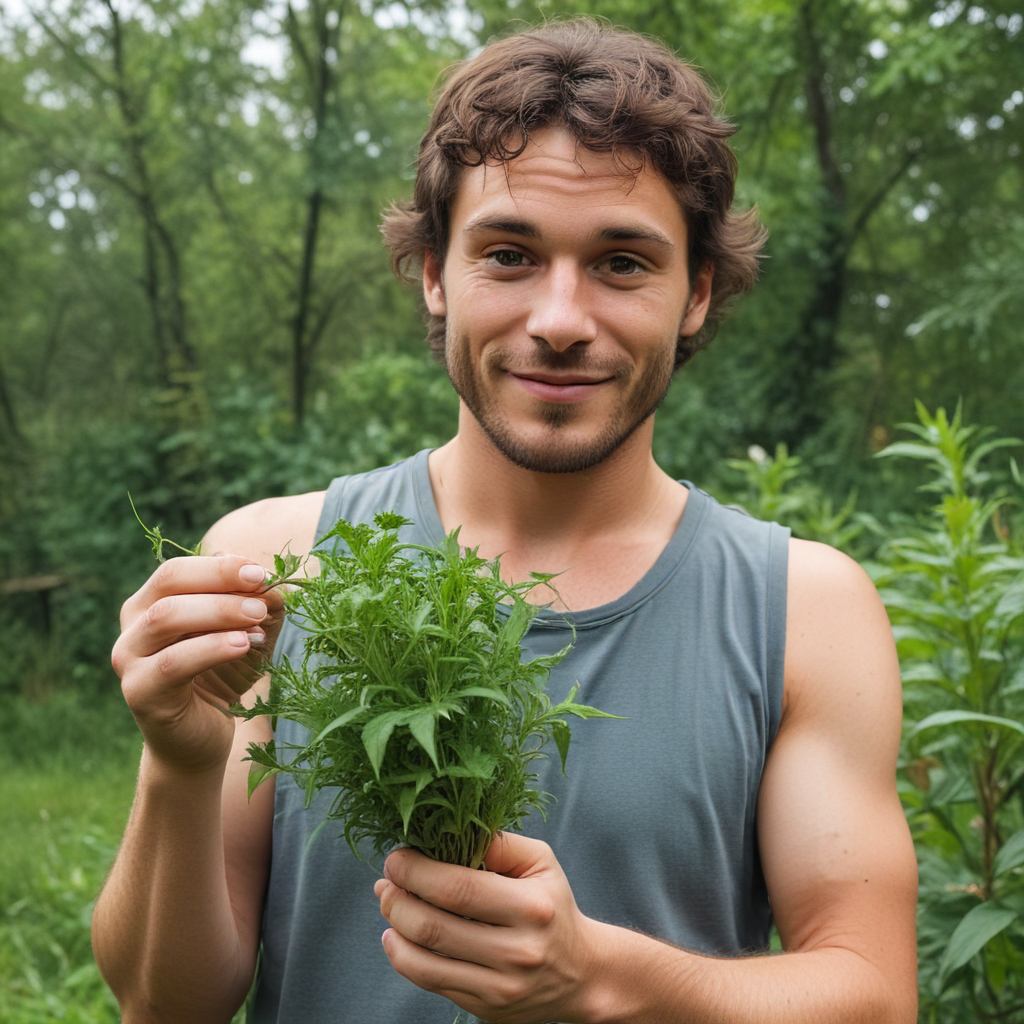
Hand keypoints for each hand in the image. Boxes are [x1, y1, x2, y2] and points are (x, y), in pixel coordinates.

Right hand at [112, 555, 285, 774]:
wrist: (202, 737)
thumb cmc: (223, 675)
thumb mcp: (246, 630)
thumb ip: (253, 600)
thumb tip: (263, 577)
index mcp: (150, 602)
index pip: (177, 570)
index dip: (219, 567)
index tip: (260, 572)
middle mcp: (132, 626)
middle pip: (170, 586)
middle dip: (220, 583)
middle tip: (263, 593)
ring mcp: (129, 659)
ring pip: (166, 618)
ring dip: (219, 613)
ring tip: (257, 620)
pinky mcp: (139, 692)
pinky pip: (172, 663)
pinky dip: (210, 648)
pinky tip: (241, 645)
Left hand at [374, 832, 602, 1023]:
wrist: (581, 973)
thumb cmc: (552, 906)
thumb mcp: (539, 863)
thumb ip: (498, 844)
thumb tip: (447, 833)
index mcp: (530, 908)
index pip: (458, 888)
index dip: (416, 872)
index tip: (396, 858)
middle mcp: (517, 952)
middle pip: (434, 927)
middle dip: (397, 900)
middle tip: (385, 882)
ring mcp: (500, 987)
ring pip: (424, 961)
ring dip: (393, 928)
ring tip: (387, 904)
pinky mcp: (486, 1008)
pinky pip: (431, 983)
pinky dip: (403, 958)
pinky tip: (396, 937)